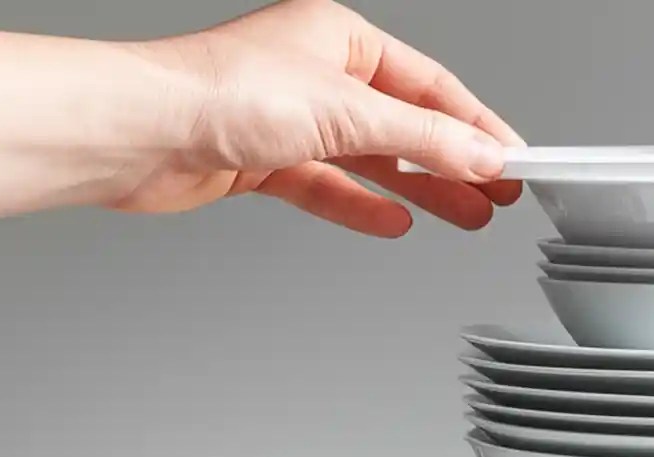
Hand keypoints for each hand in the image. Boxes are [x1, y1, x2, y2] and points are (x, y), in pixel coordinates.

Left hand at [113, 0, 523, 236]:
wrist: (141, 134)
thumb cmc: (221, 93)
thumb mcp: (347, 111)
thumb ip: (424, 137)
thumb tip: (482, 154)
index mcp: (339, 39)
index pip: (429, 86)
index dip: (476, 125)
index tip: (513, 158)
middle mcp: (316, 75)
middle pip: (405, 124)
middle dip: (454, 163)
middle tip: (498, 194)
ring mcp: (290, 119)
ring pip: (371, 159)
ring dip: (420, 189)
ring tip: (466, 215)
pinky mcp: (264, 160)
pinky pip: (328, 186)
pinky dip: (362, 205)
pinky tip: (394, 221)